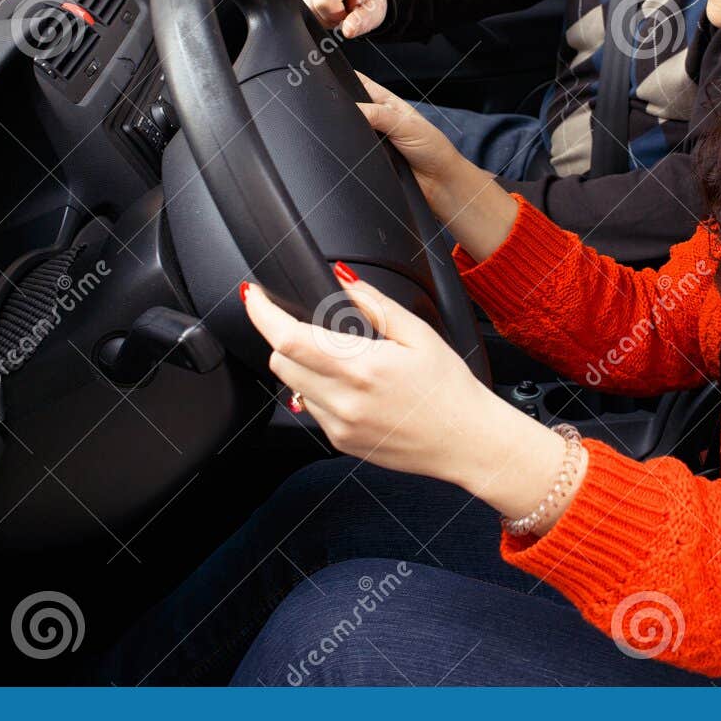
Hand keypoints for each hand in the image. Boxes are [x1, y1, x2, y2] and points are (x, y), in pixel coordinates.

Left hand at [242, 270, 566, 520]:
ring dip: (301, 365)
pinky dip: (319, 390)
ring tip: (342, 360)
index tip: (253, 296)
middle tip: (309, 325)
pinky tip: (354, 388)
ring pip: (292, 387)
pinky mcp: (341, 442)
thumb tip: (342, 277)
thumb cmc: (449, 389)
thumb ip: (375, 303)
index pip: (288, 338)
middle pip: (281, 362)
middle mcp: (344, 401)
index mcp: (362, 368)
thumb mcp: (418, 335)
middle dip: (284, 337)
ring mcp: (339, 426)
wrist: (467, 442)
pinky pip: (311, 409)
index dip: (262, 313)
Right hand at [289, 0, 386, 37]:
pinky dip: (314, 16)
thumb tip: (348, 30)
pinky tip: (323, 9)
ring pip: (308, 10)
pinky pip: (300, 12)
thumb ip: (363, 20)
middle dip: (333, 15)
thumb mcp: (375, 9)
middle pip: (320, 3)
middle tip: (344, 10)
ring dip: (323, 17)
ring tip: (335, 8)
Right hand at [356, 73, 519, 260]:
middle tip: (349, 118)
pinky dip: (350, 154)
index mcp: (386, 103)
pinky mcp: (367, 159)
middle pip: (348, 109)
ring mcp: (370, 140)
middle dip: (343, 112)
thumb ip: (380, 114)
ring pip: (348, 133)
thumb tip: (353, 109)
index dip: (346, 82)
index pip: (359, 84)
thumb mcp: (407, 124)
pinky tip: (358, 155)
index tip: (334, 85)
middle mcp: (376, 119)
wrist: (439, 184)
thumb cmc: (433, 149)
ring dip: (348, 136)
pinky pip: (351, 154)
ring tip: (362, 140)